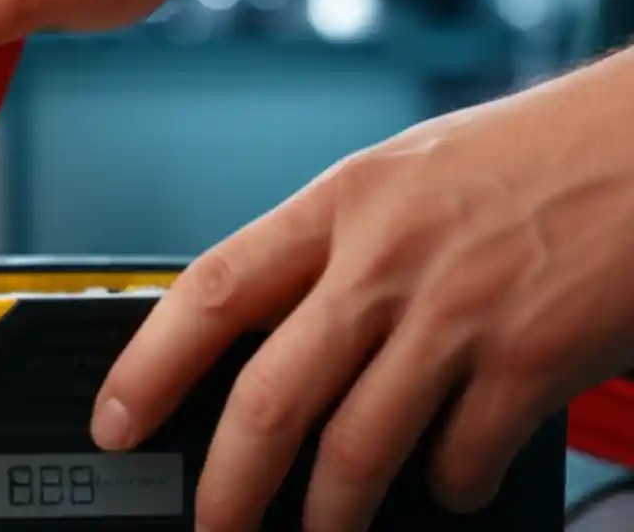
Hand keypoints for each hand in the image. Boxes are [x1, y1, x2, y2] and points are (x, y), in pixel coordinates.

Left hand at [93, 51, 633, 531]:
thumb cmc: (531, 153)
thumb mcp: (404, 175)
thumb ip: (335, 247)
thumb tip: (272, 326)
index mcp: (341, 204)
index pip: (211, 290)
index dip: (147, 365)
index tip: (116, 418)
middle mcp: (386, 259)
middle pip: (270, 395)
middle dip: (227, 484)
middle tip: (211, 525)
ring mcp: (458, 313)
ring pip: (356, 448)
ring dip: (329, 513)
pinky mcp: (531, 359)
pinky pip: (459, 457)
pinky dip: (442, 489)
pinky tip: (442, 486)